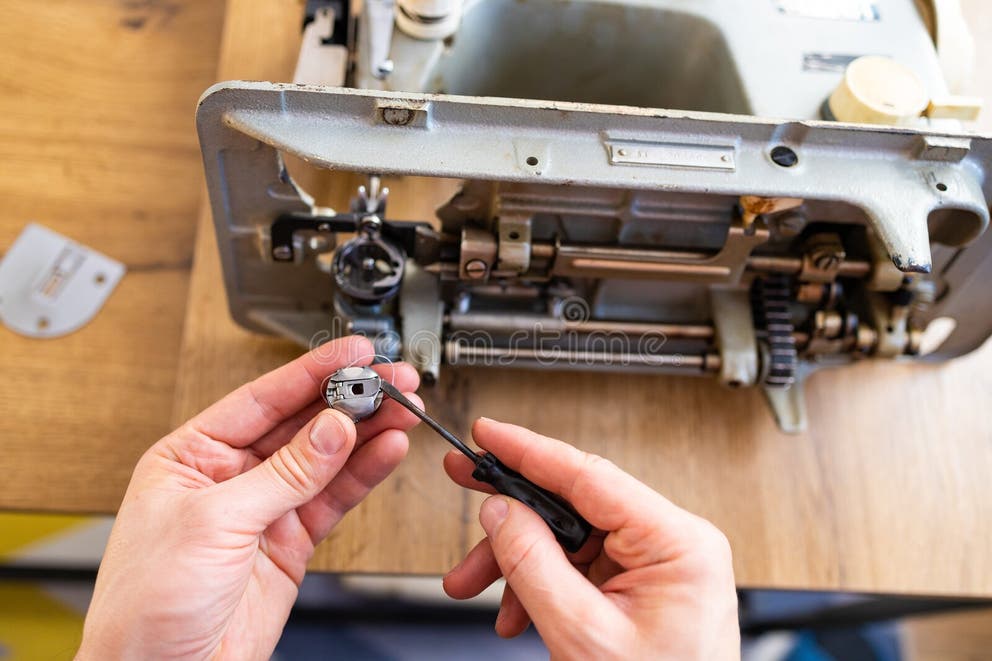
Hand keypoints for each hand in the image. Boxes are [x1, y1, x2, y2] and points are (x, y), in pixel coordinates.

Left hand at [78, 336, 420, 659]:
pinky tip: (387, 451)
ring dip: (366, 434)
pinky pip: (335, 497)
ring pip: (325, 458)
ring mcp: (265, 508)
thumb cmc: (147, 604)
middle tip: (392, 382)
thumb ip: (283, 474)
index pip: (262, 398)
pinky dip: (364, 474)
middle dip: (349, 400)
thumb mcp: (214, 523)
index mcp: (192, 455)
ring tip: (403, 412)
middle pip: (301, 423)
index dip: (313, 372)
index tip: (355, 353)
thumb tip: (331, 429)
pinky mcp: (291, 541)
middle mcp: (230, 475)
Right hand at [443, 418, 739, 659]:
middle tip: (466, 483)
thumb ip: (533, 563)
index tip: (489, 434)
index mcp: (677, 543)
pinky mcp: (645, 584)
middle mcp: (675, 543)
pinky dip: (542, 583)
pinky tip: (515, 609)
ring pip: (570, 538)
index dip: (529, 450)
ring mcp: (661, 564)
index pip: (589, 475)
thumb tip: (501, 511)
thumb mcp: (582, 632)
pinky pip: (582, 565)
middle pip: (574, 506)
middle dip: (512, 517)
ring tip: (472, 583)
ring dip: (518, 560)